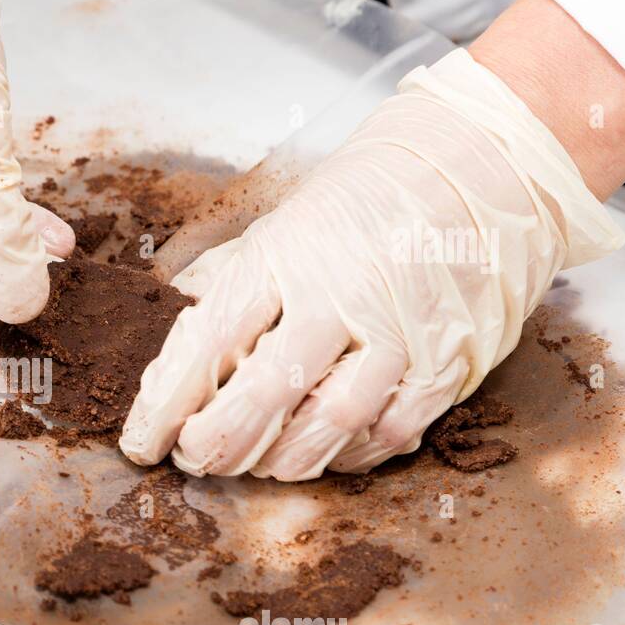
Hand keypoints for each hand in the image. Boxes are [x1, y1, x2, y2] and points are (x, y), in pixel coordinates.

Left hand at [120, 48, 624, 479]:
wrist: (484, 160)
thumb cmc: (368, 196)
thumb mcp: (283, 223)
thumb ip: (231, 286)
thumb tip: (176, 354)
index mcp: (283, 256)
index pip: (207, 343)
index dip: (164, 405)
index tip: (139, 443)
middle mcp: (338, 295)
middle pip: (263, 393)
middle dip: (216, 442)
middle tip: (193, 459)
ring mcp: (398, 332)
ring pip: (328, 423)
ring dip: (280, 458)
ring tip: (253, 465)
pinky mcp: (448, 359)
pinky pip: (391, 428)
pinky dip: (350, 452)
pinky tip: (325, 453)